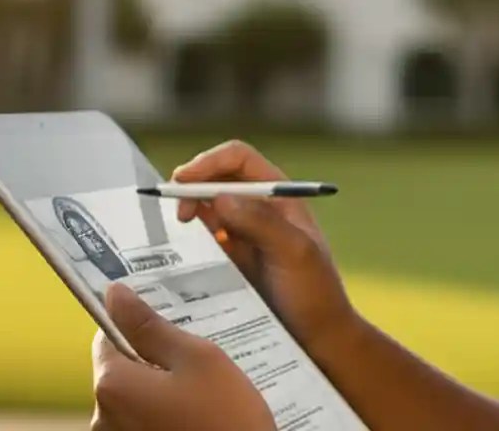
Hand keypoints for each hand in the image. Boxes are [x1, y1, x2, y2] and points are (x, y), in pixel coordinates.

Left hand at [91, 283, 275, 430]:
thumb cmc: (225, 416)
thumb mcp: (199, 360)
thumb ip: (152, 327)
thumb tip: (113, 293)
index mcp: (112, 384)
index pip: (108, 337)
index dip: (142, 331)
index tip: (177, 338)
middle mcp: (101, 418)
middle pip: (121, 371)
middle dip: (155, 364)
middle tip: (199, 370)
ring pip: (134, 400)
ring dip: (162, 393)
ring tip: (203, 398)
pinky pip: (142, 423)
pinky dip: (165, 417)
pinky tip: (197, 420)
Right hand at [172, 140, 358, 352]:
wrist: (318, 338)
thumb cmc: (315, 293)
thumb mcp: (294, 253)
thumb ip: (261, 223)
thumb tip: (220, 197)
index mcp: (279, 195)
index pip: (238, 159)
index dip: (209, 162)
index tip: (182, 180)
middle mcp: (261, 207)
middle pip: (218, 177)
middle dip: (194, 185)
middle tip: (180, 212)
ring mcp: (245, 231)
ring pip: (208, 205)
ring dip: (191, 207)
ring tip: (183, 226)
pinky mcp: (232, 257)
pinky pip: (205, 235)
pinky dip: (191, 234)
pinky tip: (186, 247)